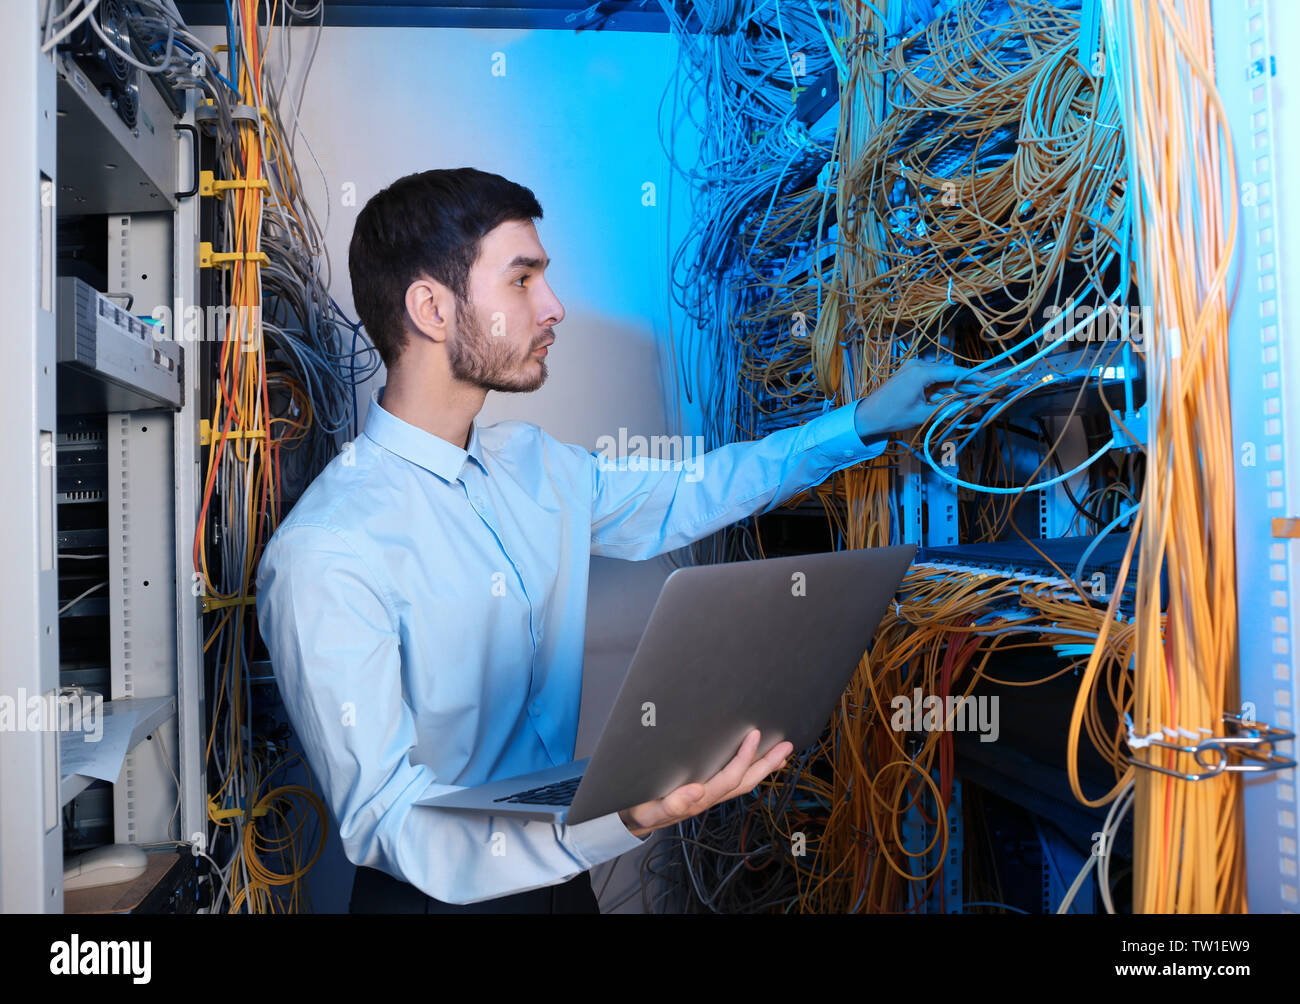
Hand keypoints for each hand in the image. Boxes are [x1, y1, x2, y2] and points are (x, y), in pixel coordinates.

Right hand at [616, 729, 792, 838]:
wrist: (634, 821)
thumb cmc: (642, 811)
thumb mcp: (650, 810)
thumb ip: (672, 804)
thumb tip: (696, 791)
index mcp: (698, 799)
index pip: (729, 778)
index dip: (744, 758)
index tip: (754, 735)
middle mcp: (709, 798)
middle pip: (745, 781)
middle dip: (766, 764)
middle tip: (786, 745)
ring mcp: (710, 795)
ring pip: (743, 782)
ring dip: (764, 767)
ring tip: (781, 753)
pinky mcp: (707, 791)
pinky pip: (734, 781)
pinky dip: (750, 770)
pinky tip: (757, 761)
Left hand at [853, 358, 990, 440]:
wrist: (867, 416)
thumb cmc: (891, 416)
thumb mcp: (922, 415)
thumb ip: (947, 409)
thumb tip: (969, 408)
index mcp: (921, 372)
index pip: (953, 372)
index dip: (972, 377)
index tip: (988, 382)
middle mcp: (918, 365)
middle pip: (949, 374)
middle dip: (965, 387)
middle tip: (981, 397)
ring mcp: (913, 368)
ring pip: (942, 378)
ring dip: (954, 391)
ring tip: (969, 404)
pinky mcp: (910, 375)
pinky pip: (932, 381)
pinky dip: (942, 391)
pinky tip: (952, 402)